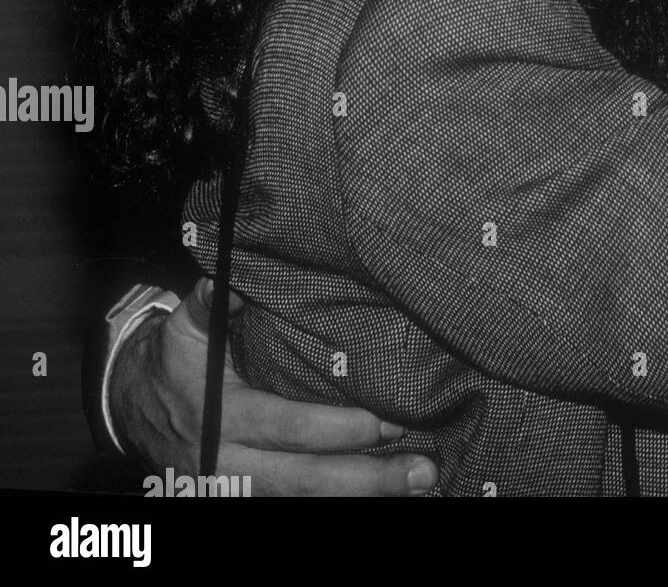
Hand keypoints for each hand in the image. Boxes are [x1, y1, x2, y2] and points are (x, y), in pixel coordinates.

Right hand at [110, 278, 437, 495]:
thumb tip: (240, 274)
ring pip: (302, 503)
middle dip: (366, 479)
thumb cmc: (173, 358)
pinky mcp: (240, 501)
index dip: (337, 429)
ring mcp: (232, 492)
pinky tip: (383, 494)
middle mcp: (226, 467)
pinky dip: (337, 501)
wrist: (130, 408)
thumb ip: (213, 300)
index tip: (388, 422)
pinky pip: (293, 507)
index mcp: (219, 419)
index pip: (287, 429)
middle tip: (423, 468)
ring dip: (362, 496)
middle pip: (303, 481)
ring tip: (419, 484)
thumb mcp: (186, 326)